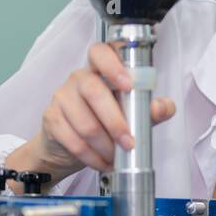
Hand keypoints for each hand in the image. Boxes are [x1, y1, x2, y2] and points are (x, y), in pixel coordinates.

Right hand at [33, 40, 176, 174]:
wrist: (66, 146)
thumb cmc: (102, 122)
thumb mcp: (131, 114)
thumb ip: (149, 109)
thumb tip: (163, 108)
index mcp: (99, 70)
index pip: (100, 52)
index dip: (113, 65)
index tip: (128, 85)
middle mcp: (78, 79)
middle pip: (94, 92)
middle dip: (116, 122)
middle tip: (130, 143)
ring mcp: (62, 97)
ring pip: (85, 123)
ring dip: (105, 146)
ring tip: (116, 157)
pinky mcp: (52, 119)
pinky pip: (74, 141)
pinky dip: (92, 157)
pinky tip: (102, 163)